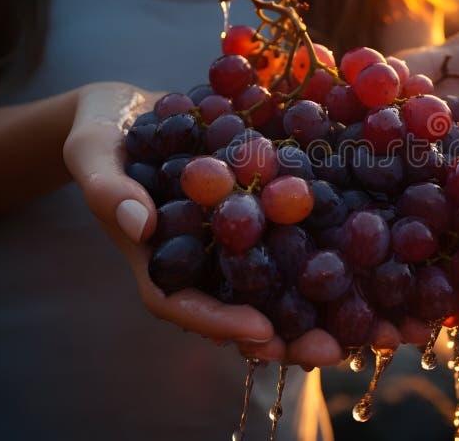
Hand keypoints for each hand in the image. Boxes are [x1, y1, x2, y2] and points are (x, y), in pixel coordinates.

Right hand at [62, 82, 342, 366]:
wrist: (130, 109)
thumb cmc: (100, 135)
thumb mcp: (92, 154)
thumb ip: (108, 190)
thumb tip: (140, 225)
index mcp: (159, 260)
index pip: (185, 306)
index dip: (221, 323)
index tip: (263, 332)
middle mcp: (202, 257)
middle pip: (241, 307)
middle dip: (286, 333)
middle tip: (333, 348)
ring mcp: (232, 234)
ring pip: (275, 277)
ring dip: (317, 300)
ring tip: (364, 318)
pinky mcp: (258, 205)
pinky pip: (290, 228)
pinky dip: (324, 241)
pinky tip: (366, 244)